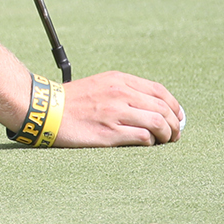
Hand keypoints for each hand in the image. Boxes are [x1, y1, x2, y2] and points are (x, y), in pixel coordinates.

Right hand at [52, 70, 184, 146]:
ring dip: (167, 135)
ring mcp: (115, 113)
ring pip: (157, 123)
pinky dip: (149, 142)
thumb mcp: (101, 84)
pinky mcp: (109, 133)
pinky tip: (145, 144)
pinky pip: (142, 138)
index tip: (177, 117)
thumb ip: (125, 90)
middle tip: (174, 134)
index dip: (174, 106)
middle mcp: (120, 94)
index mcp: (120, 80)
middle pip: (163, 108)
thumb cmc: (74, 100)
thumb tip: (153, 106)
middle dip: (174, 124)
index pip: (159, 91)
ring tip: (164, 141)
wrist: (46, 110)